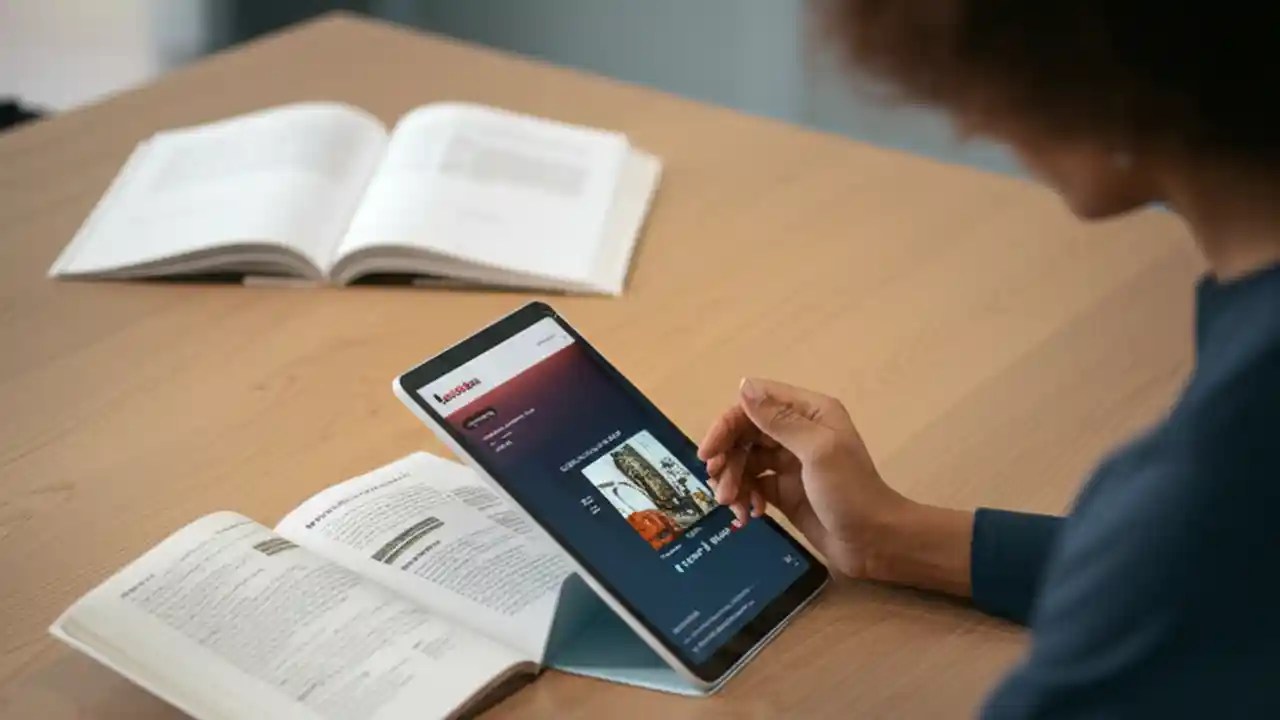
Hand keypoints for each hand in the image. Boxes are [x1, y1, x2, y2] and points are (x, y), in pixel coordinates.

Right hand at [697, 378, 908, 578]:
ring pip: (744, 460)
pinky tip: (750, 515)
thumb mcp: (817, 451)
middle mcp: (797, 432)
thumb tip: (743, 387)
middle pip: (744, 432)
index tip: (709, 454)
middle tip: (718, 484)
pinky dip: (744, 497)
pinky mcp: (784, 490)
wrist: (874, 543)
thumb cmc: (850, 492)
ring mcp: (789, 462)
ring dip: (732, 481)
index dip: (727, 424)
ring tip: (732, 505)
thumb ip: (780, 420)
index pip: (755, 403)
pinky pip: (752, 485)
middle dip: (727, 458)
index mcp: (809, 413)